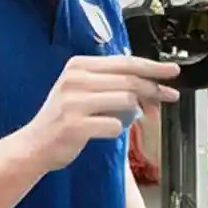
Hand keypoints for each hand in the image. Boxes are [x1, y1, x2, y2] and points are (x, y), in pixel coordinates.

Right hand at [25, 56, 180, 171]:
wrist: (35, 145)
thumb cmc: (63, 118)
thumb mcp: (82, 91)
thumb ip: (112, 84)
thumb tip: (150, 86)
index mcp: (79, 66)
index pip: (124, 61)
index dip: (152, 67)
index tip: (172, 71)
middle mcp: (75, 79)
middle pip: (129, 79)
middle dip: (154, 87)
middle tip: (170, 95)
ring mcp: (74, 102)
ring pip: (125, 100)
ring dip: (134, 111)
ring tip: (127, 118)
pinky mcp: (75, 125)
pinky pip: (114, 125)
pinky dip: (117, 130)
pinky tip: (106, 131)